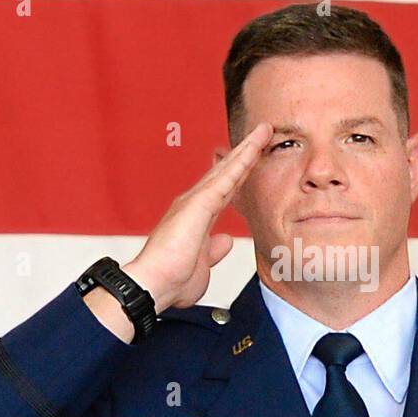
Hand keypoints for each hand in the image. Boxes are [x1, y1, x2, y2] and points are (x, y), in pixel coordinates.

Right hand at [85, 121, 272, 339]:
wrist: (153, 285)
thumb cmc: (170, 281)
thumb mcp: (202, 266)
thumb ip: (213, 251)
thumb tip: (224, 241)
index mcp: (198, 218)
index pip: (226, 190)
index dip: (241, 173)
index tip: (255, 159)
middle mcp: (194, 204)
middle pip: (227, 172)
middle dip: (246, 153)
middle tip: (263, 133)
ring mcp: (195, 202)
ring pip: (228, 169)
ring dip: (247, 149)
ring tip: (264, 131)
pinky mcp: (198, 204)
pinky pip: (226, 179)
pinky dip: (241, 162)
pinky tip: (254, 148)